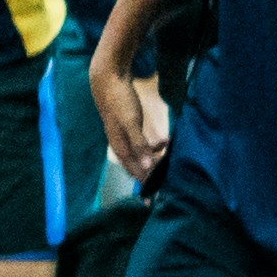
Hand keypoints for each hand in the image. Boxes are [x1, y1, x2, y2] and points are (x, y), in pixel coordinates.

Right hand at [92, 54, 166, 183]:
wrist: (108, 78)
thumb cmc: (119, 100)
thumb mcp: (131, 122)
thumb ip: (139, 143)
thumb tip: (147, 166)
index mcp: (119, 144)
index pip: (132, 169)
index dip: (143, 182)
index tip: (153, 197)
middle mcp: (120, 142)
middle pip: (135, 165)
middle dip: (148, 174)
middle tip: (164, 182)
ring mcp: (123, 134)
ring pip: (139, 154)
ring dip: (153, 158)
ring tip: (168, 155)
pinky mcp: (127, 126)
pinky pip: (141, 143)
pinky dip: (152, 146)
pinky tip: (164, 142)